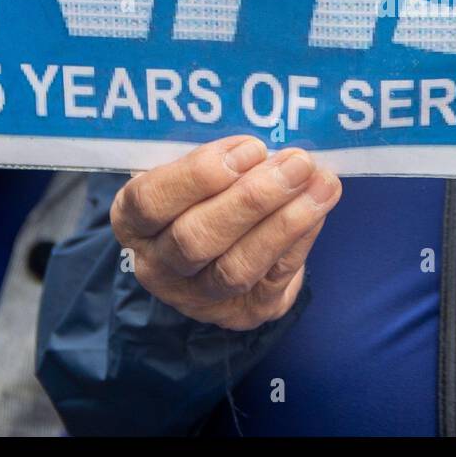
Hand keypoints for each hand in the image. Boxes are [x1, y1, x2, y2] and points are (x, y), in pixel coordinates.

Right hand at [111, 136, 340, 328]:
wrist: (229, 251)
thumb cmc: (207, 194)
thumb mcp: (195, 172)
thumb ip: (218, 159)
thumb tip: (269, 145)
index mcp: (134, 222)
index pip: (150, 201)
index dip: (199, 174)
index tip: (250, 147)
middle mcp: (158, 266)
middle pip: (196, 239)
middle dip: (252, 199)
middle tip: (297, 164)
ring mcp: (198, 298)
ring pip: (236, 267)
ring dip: (285, 222)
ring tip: (321, 184)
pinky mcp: (243, 312)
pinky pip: (274, 278)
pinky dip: (302, 239)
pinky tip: (321, 206)